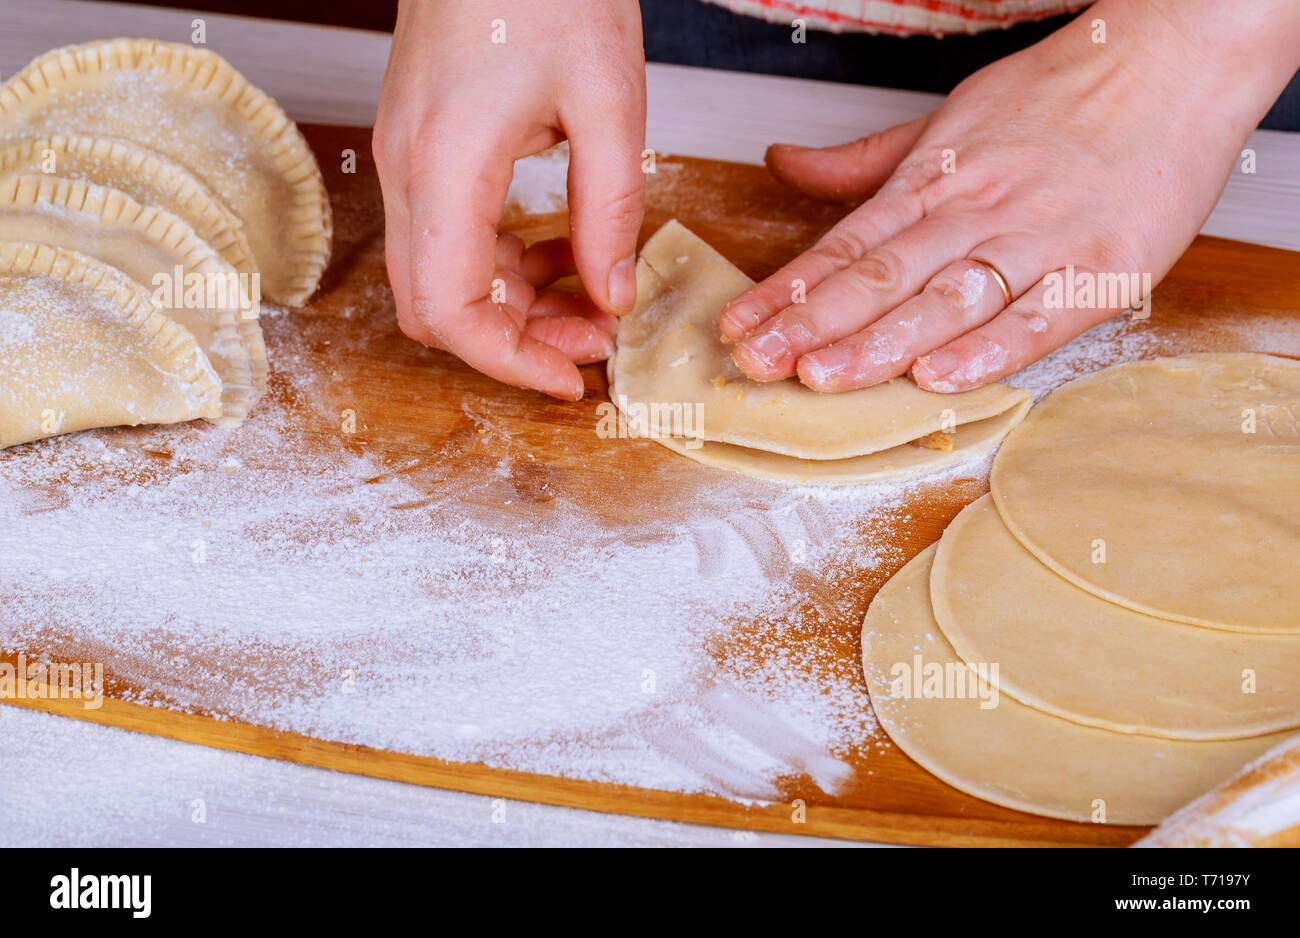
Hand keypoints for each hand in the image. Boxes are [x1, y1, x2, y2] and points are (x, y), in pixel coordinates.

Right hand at [373, 0, 645, 400]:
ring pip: (441, 277)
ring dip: (512, 308)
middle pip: (434, 307)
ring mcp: (408, 156)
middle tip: (592, 343)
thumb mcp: (610, 99)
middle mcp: (409, 168)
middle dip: (514, 343)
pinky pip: (449, 237)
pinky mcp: (424, 146)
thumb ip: (611, 208)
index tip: (571, 378)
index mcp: (446, 162)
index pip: (450, 309)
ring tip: (592, 302)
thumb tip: (612, 294)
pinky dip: (503, 265)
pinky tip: (561, 256)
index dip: (508, 362)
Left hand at [720, 0, 1299, 392]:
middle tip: (757, 363)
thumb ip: (862, 162)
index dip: (788, 291)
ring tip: (822, 378)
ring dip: (881, 343)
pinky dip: (990, 351)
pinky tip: (941, 379)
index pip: (846, 245)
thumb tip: (782, 163)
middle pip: (883, 277)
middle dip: (812, 326)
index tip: (739, 326)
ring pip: (947, 299)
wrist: (1176, 57)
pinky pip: (1039, 318)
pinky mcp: (1102, 268)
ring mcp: (1040, 241)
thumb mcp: (947, 122)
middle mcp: (978, 212)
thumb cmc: (1060, 97)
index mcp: (937, 181)